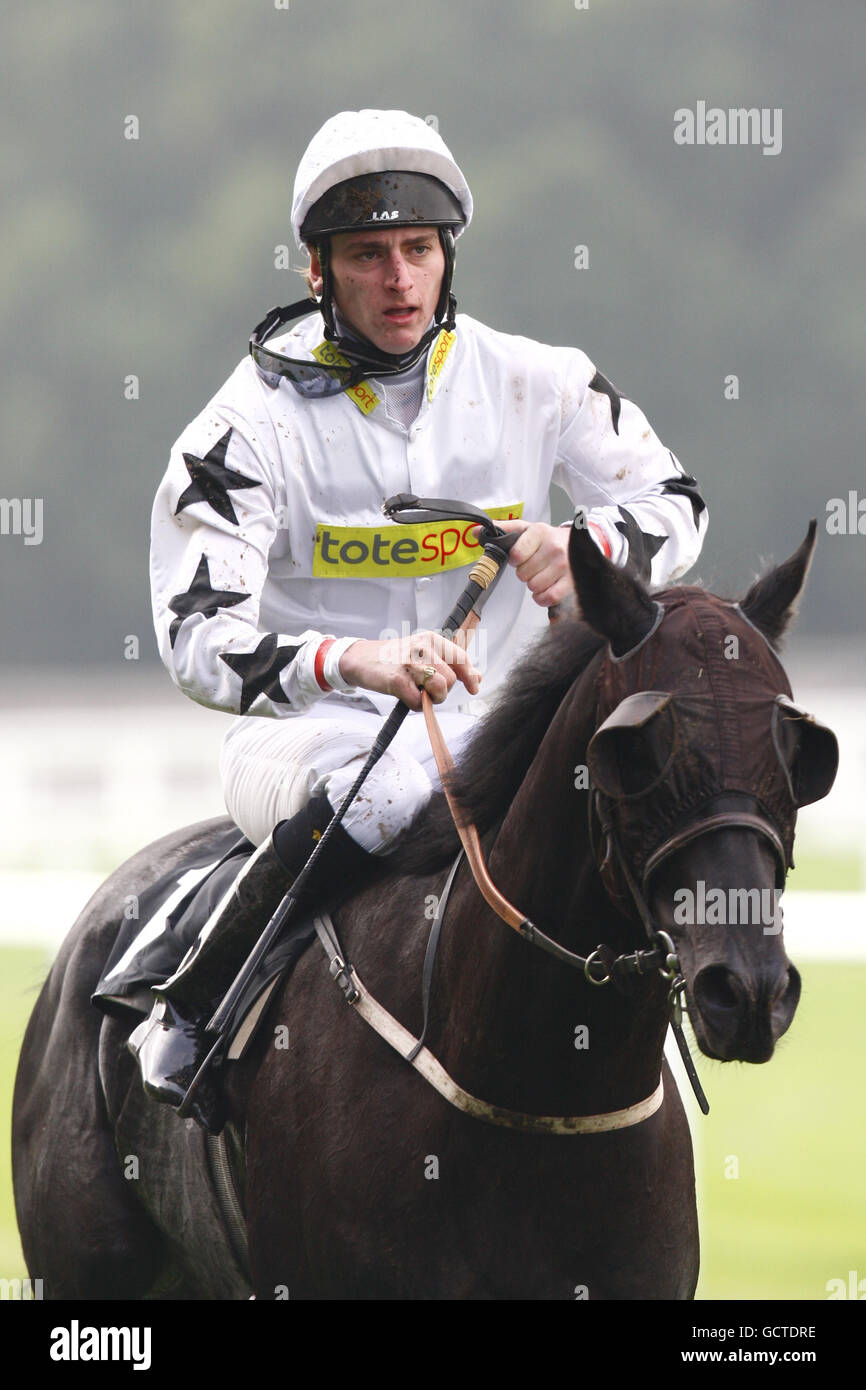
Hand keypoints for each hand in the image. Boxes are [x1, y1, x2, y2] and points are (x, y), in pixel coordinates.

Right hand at [338, 629, 481, 710]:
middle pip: (451, 680)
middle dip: (442, 690)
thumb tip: (478, 677)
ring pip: (439, 689)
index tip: (474, 688)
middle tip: (425, 688)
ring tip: (417, 692)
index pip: (460, 658)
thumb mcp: (423, 653)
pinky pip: (419, 702)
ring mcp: (410, 663)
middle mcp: (422, 647)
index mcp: (431, 639)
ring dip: (431, 698)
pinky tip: (404, 695)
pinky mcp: (398, 680)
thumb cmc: (395, 659)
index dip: (470, 676)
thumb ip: (449, 664)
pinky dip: (414, 704)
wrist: (360, 659)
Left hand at [494, 520, 577, 608]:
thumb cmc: (549, 539)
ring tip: (542, 574)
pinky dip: (543, 597)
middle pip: (523, 573)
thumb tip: (475, 531)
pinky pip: (548, 597)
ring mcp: (564, 566)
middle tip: (534, 566)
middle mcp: (554, 548)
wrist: (580, 544)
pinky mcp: (571, 583)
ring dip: (534, 584)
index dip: (515, 559)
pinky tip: (546, 587)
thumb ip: (503, 529)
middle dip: (525, 572)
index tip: (521, 556)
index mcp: (540, 533)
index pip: (516, 555)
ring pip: (534, 586)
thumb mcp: (527, 529)